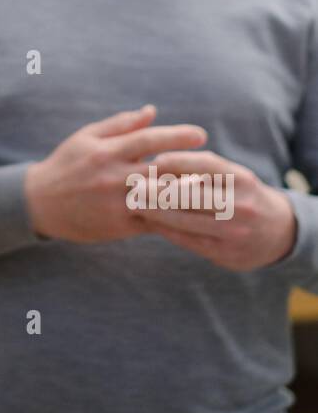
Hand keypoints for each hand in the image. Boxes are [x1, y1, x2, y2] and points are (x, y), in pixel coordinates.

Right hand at [25, 105, 207, 243]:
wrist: (40, 203)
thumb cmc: (66, 164)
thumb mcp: (87, 137)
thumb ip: (121, 124)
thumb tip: (152, 111)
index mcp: (107, 151)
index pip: (149, 139)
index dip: (177, 136)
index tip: (201, 135)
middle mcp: (114, 176)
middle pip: (161, 170)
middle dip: (192, 167)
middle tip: (220, 165)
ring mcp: (117, 203)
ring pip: (161, 199)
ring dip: (189, 195)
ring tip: (216, 191)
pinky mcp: (119, 225)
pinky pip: (153, 222)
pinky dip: (175, 219)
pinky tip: (196, 217)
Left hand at [134, 150, 296, 269]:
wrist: (278, 233)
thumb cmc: (242, 196)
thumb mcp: (234, 176)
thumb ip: (203, 170)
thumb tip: (159, 160)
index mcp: (241, 179)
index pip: (204, 164)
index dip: (175, 161)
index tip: (152, 159)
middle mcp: (239, 204)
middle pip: (190, 194)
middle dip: (157, 189)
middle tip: (133, 184)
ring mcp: (231, 231)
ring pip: (185, 219)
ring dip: (155, 211)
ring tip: (134, 202)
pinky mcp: (223, 253)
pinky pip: (187, 240)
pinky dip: (165, 229)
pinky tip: (149, 221)